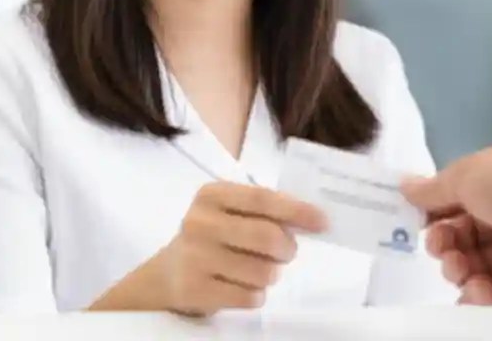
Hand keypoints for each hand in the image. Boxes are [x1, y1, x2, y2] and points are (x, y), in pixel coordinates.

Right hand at [154, 182, 327, 315]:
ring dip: (270, 274)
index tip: (323, 222)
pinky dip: (256, 294)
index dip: (296, 210)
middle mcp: (199, 222)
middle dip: (287, 248)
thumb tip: (314, 219)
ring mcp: (195, 257)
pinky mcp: (196, 289)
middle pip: (266, 237)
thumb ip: (266, 210)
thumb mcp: (231, 212)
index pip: (262, 198)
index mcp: (211, 195)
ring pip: (263, 271)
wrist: (168, 273)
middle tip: (286, 252)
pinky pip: (250, 297)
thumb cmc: (213, 236)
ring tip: (255, 269)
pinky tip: (240, 285)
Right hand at [401, 137, 491, 305]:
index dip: (439, 209)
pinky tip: (473, 287)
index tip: (417, 219)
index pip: (465, 197)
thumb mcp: (466, 173)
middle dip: (445, 242)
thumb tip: (405, 187)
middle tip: (439, 247)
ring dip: (457, 267)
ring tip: (457, 267)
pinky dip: (477, 293)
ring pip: (476, 263)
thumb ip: (433, 187)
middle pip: (466, 233)